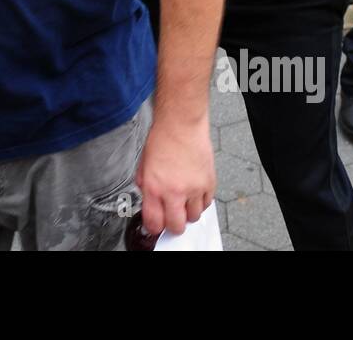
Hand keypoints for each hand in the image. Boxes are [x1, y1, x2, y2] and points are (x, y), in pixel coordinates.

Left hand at [134, 116, 215, 235]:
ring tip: (184, 200)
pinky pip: (207, 204)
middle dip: (173, 225)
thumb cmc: (162, 139)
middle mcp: (174, 191)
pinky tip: (194, 191)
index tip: (156, 225)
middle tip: (171, 217)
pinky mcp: (209, 183)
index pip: (154, 223)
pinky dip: (200, 202)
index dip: (154, 227)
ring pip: (194, 218)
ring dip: (188, 212)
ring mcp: (194, 188)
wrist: (181, 124)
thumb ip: (146, 186)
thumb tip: (149, 201)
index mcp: (154, 187)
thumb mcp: (143, 165)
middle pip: (177, 227)